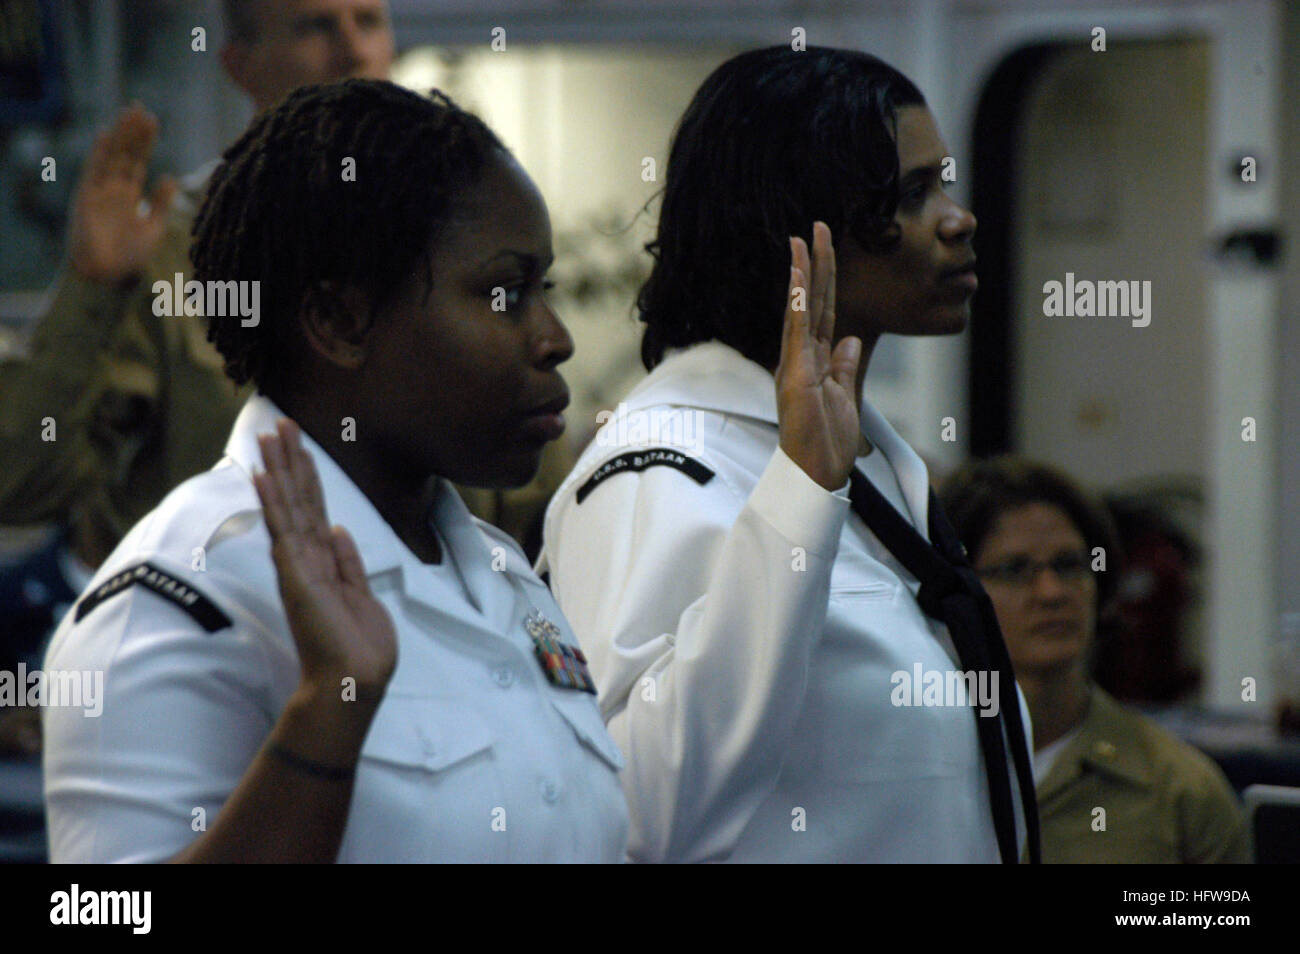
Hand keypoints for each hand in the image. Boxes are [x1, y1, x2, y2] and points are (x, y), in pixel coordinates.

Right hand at [68, 104, 177, 283]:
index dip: (145, 141)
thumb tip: (171, 176)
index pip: (138, 160)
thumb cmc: (130, 256)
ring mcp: (99, 191)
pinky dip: (100, 153)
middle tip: (141, 107)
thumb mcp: (154, 228)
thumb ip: (162, 203)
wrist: (108, 276)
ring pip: (112, 157)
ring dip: (120, 135)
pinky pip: (94, 172)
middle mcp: (114, 189)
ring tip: (128, 113)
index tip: (152, 119)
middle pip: (125, 153)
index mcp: (129, 195)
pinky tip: (107, 135)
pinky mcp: (87, 198)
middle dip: (132, 131)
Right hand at [253, 419, 397, 702]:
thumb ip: (350, 563)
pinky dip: (272, 501)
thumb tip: (339, 529)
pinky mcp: (295, 576)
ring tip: (269, 434)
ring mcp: (298, 566)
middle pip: (298, 499)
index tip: (300, 445)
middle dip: (290, 460)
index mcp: (326, 564)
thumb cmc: (360, 648)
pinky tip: (262, 475)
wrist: (354, 681)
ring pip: (287, 506)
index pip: (315, 510)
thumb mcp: (364, 597)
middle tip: (280, 422)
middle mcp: (307, 559)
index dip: (308, 476)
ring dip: (278, 469)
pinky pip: (282, 530)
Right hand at [774, 222, 862, 490]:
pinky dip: (796, 302)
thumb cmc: (826, 442)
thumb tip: (853, 340)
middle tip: (817, 226)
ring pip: (801, 308)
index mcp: (814, 360)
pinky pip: (797, 330)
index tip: (825, 248)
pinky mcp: (795, 374)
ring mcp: (795, 363)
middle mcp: (800, 356)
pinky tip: (798, 277)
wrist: (816, 472)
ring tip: (804, 239)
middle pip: (811, 301)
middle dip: (815, 262)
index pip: (821, 310)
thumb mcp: (844, 396)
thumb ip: (846, 366)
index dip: (824, 278)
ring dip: (803, 272)